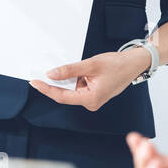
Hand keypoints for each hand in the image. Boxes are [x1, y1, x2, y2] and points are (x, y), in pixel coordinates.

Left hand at [29, 50, 145, 110]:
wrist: (133, 64)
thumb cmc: (117, 65)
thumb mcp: (90, 65)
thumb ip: (69, 70)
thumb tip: (51, 74)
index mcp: (90, 99)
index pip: (62, 96)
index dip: (46, 89)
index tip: (34, 82)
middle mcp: (91, 103)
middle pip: (66, 94)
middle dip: (55, 83)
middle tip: (41, 72)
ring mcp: (92, 99)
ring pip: (72, 89)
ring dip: (66, 79)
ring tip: (69, 68)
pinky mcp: (94, 94)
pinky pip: (78, 87)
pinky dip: (73, 79)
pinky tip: (76, 71)